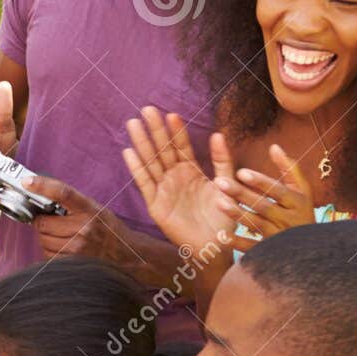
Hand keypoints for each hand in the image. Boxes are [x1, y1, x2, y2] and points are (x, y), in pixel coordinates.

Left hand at [22, 176, 132, 264]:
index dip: (43, 186)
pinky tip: (63, 247)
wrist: (125, 254)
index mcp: (89, 209)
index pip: (63, 193)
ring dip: (46, 237)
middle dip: (42, 222)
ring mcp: (77, 247)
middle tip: (51, 221)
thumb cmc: (107, 229)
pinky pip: (47, 255)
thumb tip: (42, 197)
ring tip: (62, 236)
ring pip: (43, 240)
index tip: (28, 182)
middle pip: (43, 223)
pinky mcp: (72, 262)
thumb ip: (72, 204)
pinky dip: (50, 251)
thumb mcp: (95, 209)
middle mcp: (83, 227)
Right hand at [123, 107, 239, 261]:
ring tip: (133, 124)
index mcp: (191, 173)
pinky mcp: (156, 206)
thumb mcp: (228, 184)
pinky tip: (129, 152)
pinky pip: (145, 184)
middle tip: (147, 109)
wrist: (216, 246)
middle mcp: (175, 179)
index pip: (181, 146)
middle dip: (155, 130)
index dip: (175, 130)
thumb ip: (222, 160)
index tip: (171, 113)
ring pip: (151, 162)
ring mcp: (164, 191)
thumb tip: (217, 134)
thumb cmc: (225, 218)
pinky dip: (137, 168)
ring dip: (142, 143)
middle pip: (163, 150)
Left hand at [214, 143, 315, 251]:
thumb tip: (273, 146)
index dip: (260, 181)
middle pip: (263, 206)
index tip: (240, 172)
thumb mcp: (301, 190)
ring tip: (218, 202)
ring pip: (255, 224)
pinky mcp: (269, 252)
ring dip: (237, 214)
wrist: (312, 248)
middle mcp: (288, 219)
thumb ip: (289, 168)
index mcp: (297, 202)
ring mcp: (278, 237)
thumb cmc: (301, 211)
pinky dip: (237, 242)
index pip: (277, 190)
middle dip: (241, 194)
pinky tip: (221, 236)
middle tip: (219, 182)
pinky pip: (252, 248)